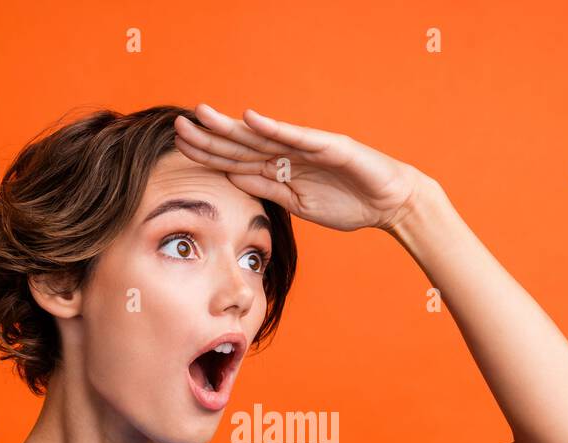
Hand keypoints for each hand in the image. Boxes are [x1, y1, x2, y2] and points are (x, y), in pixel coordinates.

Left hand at [173, 104, 429, 232]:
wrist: (389, 203)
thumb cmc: (347, 202)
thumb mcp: (297, 203)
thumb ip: (267, 189)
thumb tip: (233, 177)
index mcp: (280, 168)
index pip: (237, 159)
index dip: (209, 153)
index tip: (180, 147)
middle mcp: (289, 153)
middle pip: (242, 144)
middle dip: (210, 136)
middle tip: (179, 125)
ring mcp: (308, 147)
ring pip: (263, 137)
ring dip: (233, 127)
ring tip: (204, 115)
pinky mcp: (329, 146)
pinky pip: (297, 137)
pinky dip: (275, 128)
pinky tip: (252, 119)